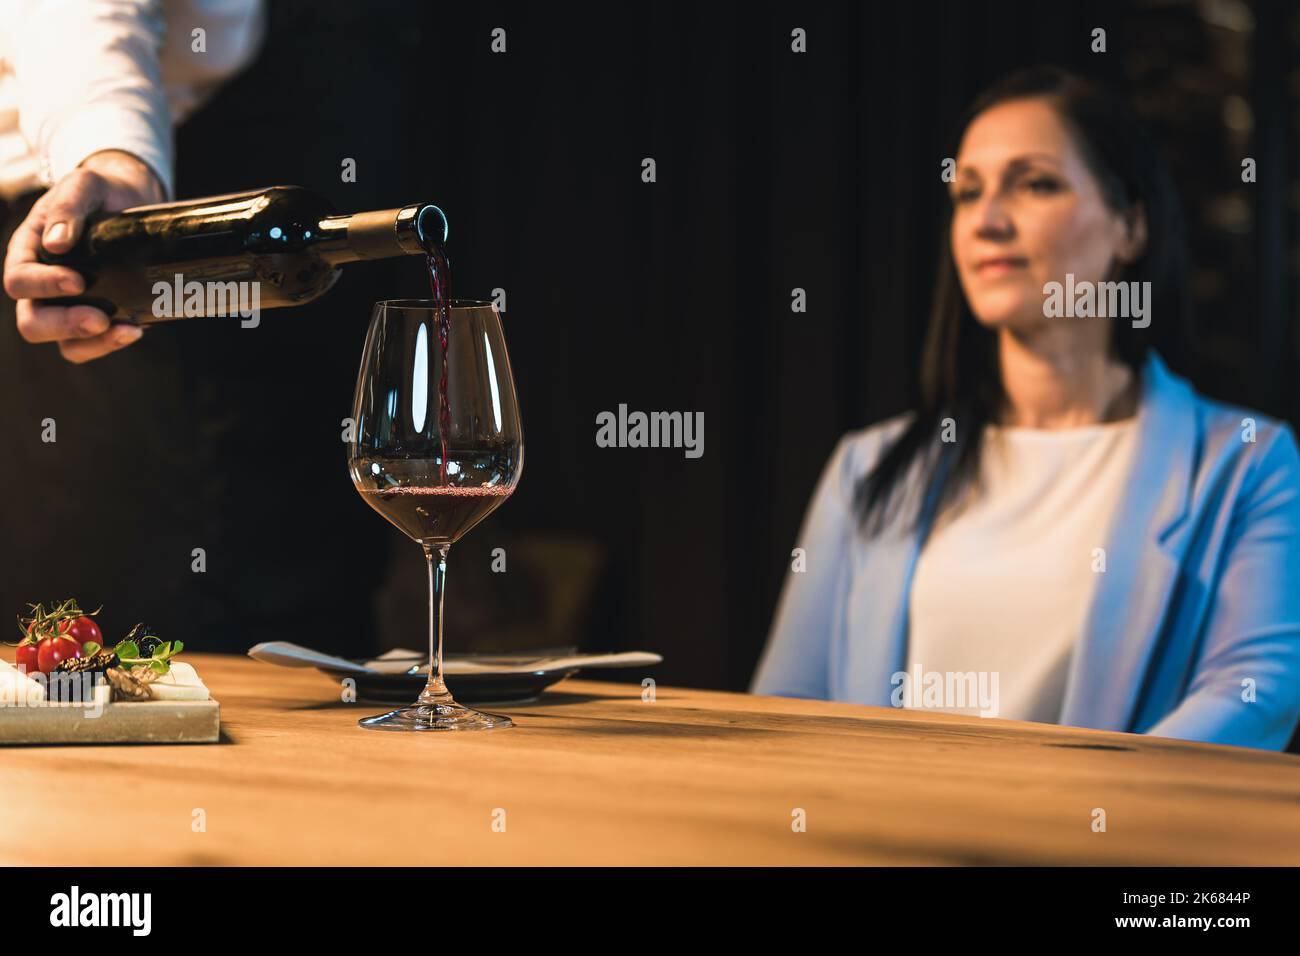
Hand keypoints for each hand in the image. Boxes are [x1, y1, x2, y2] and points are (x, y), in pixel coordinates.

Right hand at [4, 150, 164, 362]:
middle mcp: (43, 287)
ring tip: (127, 330)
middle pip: (33, 322)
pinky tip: (136, 329)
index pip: (19, 280)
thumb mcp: (83, 186)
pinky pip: (95, 344)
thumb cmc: (99, 192)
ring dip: (94, 343)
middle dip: (65, 325)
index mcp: (29, 253)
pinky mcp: (99, 318)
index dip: (44, 286)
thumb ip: (68, 206)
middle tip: (100, 319)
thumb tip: (56, 242)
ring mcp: (69, 306)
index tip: (78, 281)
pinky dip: (113, 343)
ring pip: (65, 343)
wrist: (131, 201)